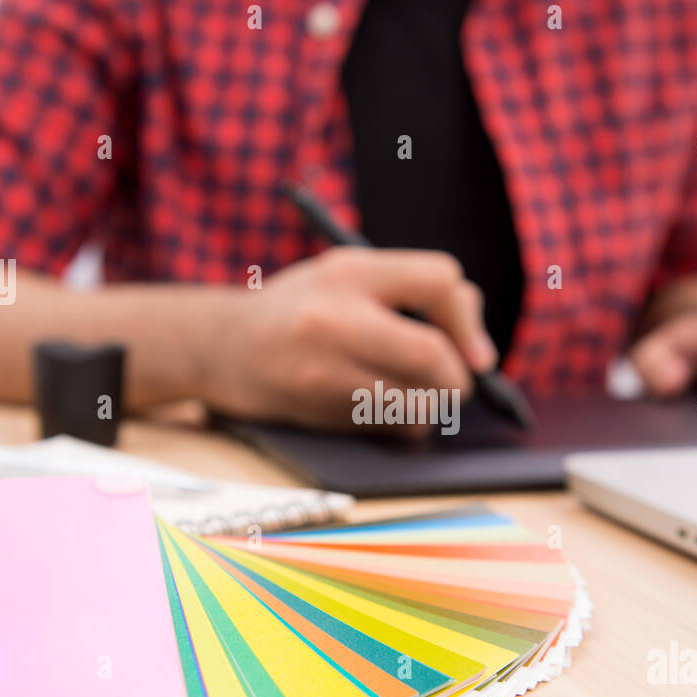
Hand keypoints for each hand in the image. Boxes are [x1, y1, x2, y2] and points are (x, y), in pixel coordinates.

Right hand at [198, 247, 496, 431]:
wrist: (220, 346)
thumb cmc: (299, 310)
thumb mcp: (345, 275)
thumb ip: (407, 291)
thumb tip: (476, 345)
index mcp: (350, 270)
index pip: (439, 280)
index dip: (468, 319)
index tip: (475, 350)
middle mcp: (335, 315)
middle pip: (432, 355)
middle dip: (456, 380)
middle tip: (456, 386)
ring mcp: (322, 365)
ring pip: (414, 402)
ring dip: (428, 410)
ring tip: (417, 400)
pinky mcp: (314, 406)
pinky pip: (385, 426)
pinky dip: (398, 425)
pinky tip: (378, 410)